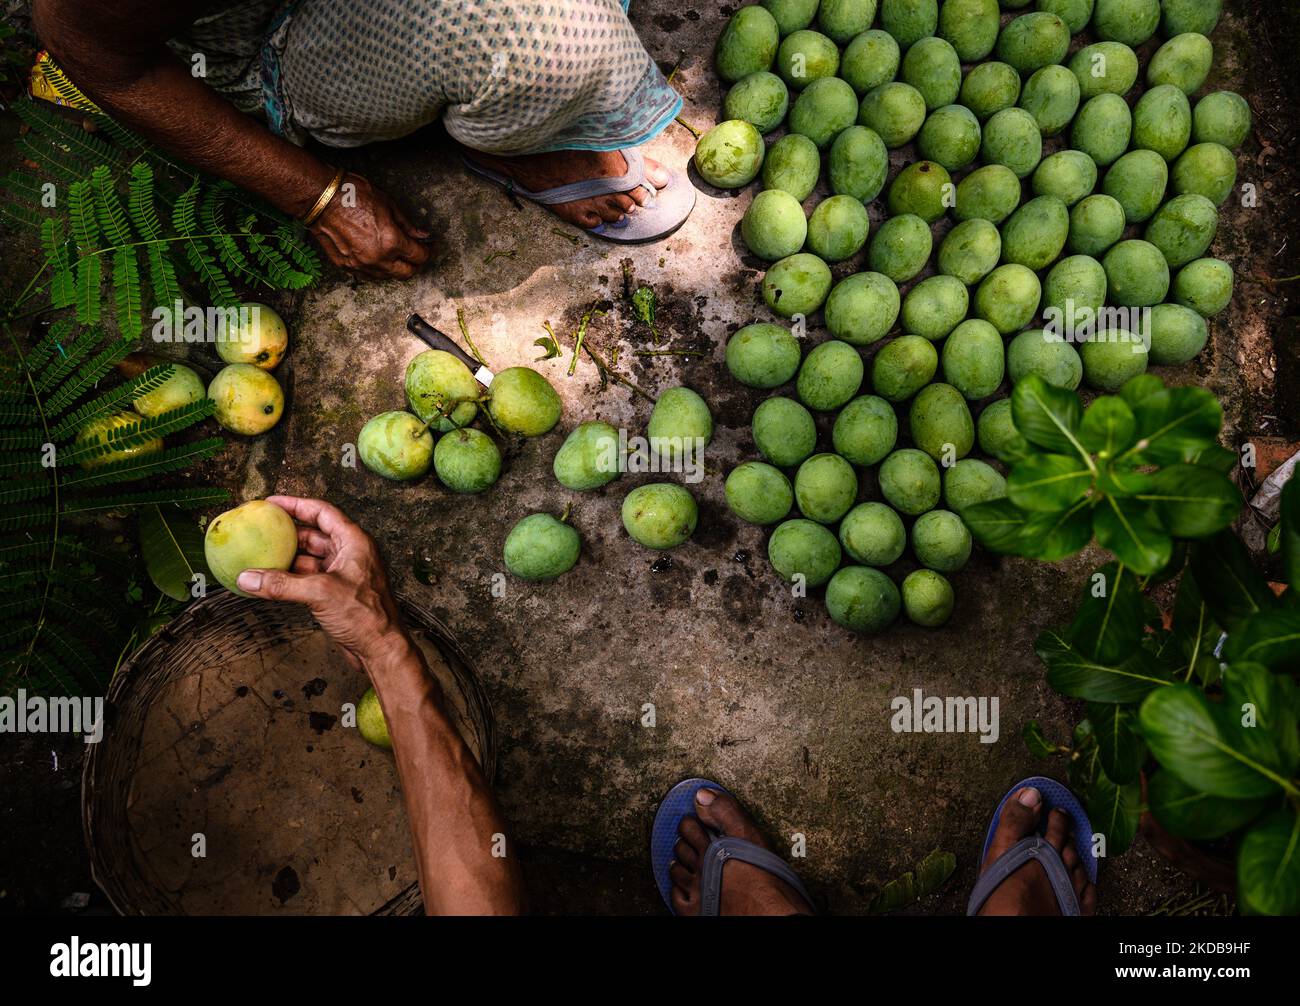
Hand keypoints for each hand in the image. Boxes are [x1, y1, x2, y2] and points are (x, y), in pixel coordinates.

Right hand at [235, 495, 409, 667]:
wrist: (380, 648)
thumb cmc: (365, 616)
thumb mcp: (320, 593)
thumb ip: (281, 584)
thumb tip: (248, 578)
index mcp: (354, 542)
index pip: (322, 512)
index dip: (296, 504)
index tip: (271, 503)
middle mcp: (350, 553)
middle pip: (313, 533)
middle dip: (287, 532)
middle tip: (261, 529)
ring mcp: (343, 573)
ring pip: (309, 557)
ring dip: (286, 558)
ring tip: (259, 555)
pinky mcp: (335, 592)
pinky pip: (308, 577)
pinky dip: (289, 577)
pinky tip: (270, 581)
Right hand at [309, 173, 434, 280]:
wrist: (320, 199)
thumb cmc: (353, 195)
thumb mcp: (388, 204)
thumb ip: (407, 225)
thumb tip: (423, 236)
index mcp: (391, 242)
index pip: (419, 256)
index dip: (428, 251)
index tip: (429, 246)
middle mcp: (378, 259)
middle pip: (407, 273)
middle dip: (415, 264)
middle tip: (416, 253)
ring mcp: (361, 265)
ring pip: (388, 277)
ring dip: (396, 268)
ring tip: (397, 254)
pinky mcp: (346, 266)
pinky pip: (369, 274)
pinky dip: (378, 268)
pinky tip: (379, 256)